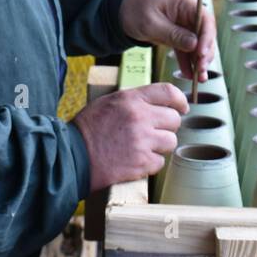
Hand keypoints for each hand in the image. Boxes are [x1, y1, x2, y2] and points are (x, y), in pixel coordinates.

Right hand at [71, 82, 187, 192]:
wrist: (73, 156)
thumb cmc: (88, 129)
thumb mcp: (109, 102)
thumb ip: (134, 101)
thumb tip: (158, 104)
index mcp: (131, 99)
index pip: (168, 92)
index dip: (180, 100)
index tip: (182, 107)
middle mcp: (140, 117)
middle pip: (174, 119)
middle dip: (167, 127)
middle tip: (155, 132)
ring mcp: (142, 141)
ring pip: (171, 142)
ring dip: (160, 146)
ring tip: (143, 147)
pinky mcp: (141, 163)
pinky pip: (160, 162)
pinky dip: (151, 163)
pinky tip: (136, 160)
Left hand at [118, 0, 215, 82]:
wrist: (120, 8)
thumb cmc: (134, 9)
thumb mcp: (151, 23)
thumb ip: (173, 34)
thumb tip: (195, 45)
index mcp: (183, 1)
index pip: (205, 19)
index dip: (207, 37)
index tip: (202, 54)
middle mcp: (187, 11)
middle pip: (204, 33)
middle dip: (205, 52)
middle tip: (201, 69)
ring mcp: (183, 23)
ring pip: (197, 43)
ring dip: (199, 60)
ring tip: (200, 78)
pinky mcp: (177, 33)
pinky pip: (186, 48)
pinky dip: (188, 60)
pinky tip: (189, 74)